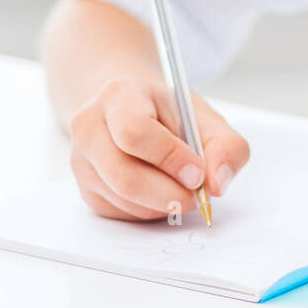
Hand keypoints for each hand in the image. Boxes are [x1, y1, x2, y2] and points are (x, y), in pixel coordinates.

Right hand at [68, 76, 249, 220]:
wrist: (132, 110)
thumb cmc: (169, 114)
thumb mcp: (205, 117)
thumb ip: (226, 146)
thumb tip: (218, 184)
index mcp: (120, 95)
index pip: (136, 132)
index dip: (170, 158)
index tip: (197, 173)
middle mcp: (90, 126)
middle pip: (124, 175)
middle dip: (168, 193)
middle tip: (195, 196)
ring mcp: (81, 159)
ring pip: (121, 198)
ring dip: (160, 204)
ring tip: (181, 190)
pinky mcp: (84, 187)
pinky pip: (117, 212)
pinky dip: (147, 211)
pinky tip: (160, 192)